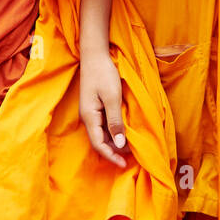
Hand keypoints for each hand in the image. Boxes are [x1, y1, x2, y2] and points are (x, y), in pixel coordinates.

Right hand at [79, 51, 128, 167]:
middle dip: (114, 151)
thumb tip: (119, 143)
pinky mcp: (95, 106)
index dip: (111, 156)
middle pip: (99, 141)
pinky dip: (113, 132)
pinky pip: (103, 125)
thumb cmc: (103, 73)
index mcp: (89, 117)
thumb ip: (115, 121)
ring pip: (101, 134)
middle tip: (131, 157)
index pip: (98, 144)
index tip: (124, 165)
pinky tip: (123, 131)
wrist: (94, 55)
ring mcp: (90, 112)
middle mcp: (88, 117)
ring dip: (114, 142)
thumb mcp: (112, 97)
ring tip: (129, 147)